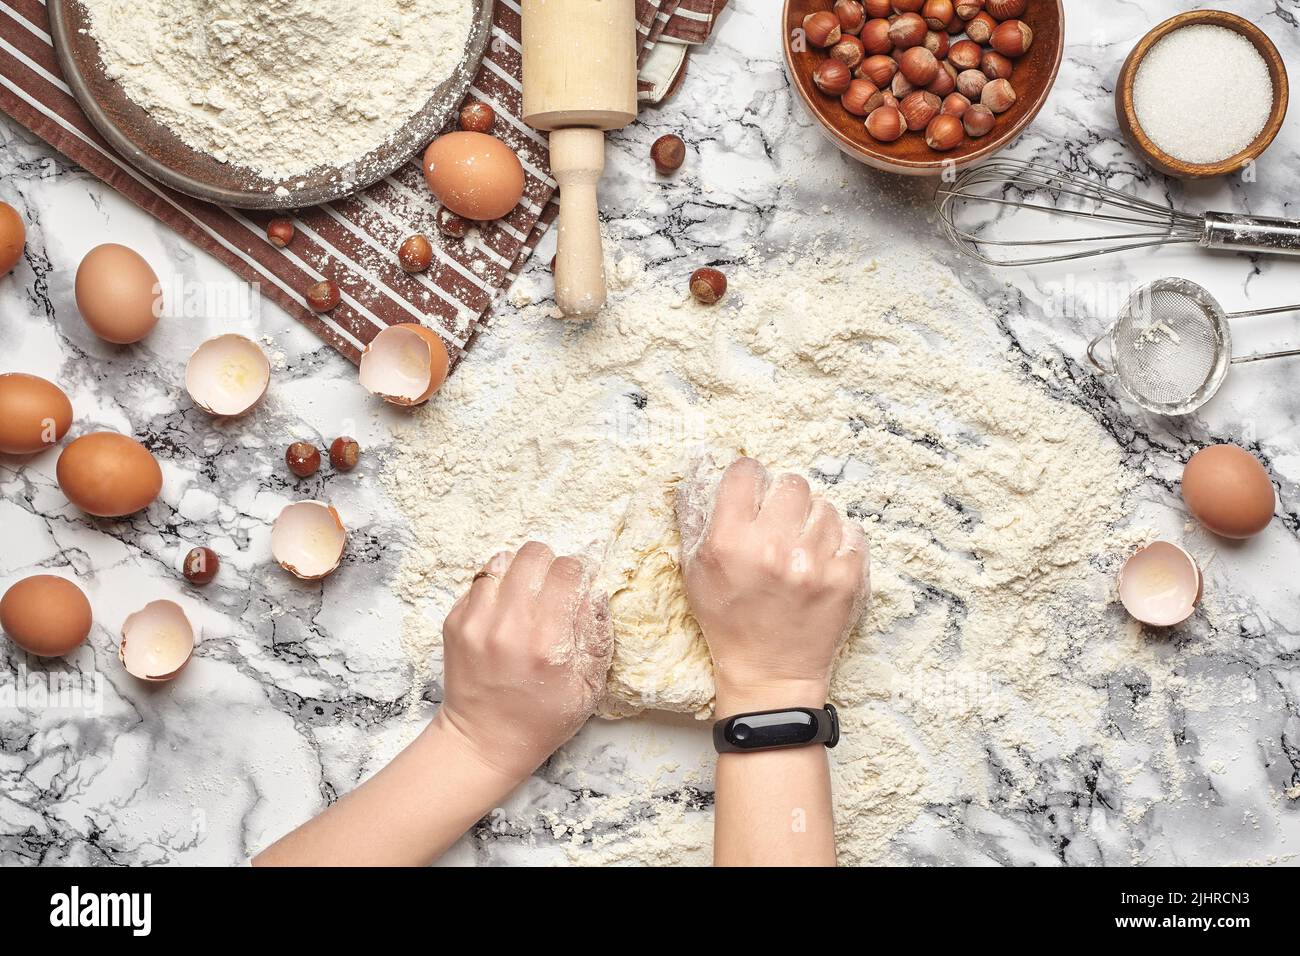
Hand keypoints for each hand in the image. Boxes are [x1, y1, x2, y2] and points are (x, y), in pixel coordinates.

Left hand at [435, 542, 613, 780]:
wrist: (483, 740)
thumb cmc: (543, 718)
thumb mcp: (588, 687)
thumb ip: (598, 635)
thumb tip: (596, 591)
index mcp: (546, 640)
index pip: (567, 570)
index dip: (579, 573)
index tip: (578, 586)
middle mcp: (507, 624)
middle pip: (532, 554)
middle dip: (549, 565)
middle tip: (551, 589)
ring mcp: (475, 621)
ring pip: (501, 560)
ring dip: (518, 574)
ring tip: (524, 600)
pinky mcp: (454, 622)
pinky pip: (478, 582)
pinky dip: (495, 589)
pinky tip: (502, 615)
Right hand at [677, 457, 869, 713]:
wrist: (770, 674)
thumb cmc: (729, 623)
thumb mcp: (695, 573)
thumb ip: (696, 519)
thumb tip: (701, 470)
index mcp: (730, 541)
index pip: (745, 473)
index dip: (748, 478)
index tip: (752, 493)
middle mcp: (773, 546)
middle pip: (791, 484)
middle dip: (784, 500)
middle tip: (780, 524)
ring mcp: (815, 562)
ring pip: (825, 506)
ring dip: (813, 521)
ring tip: (802, 547)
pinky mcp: (847, 577)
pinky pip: (852, 531)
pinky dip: (840, 540)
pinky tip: (824, 558)